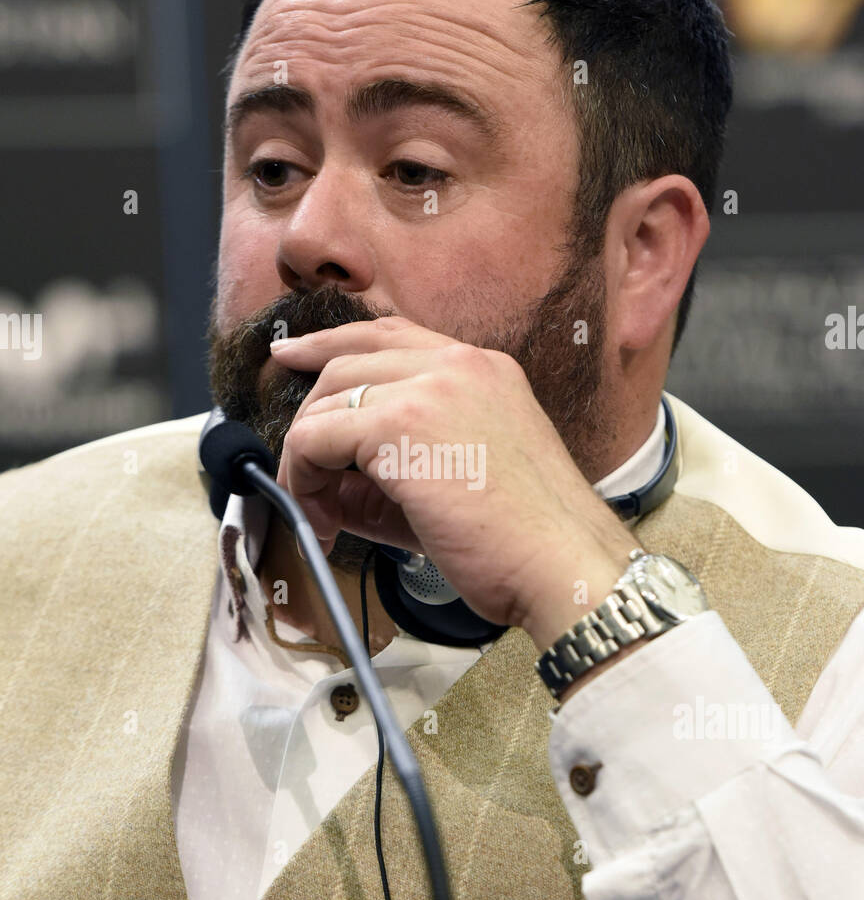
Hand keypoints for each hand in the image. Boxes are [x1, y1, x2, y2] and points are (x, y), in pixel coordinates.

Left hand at [269, 316, 638, 642]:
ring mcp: (429, 388)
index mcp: (482, 369)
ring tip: (316, 511)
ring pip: (326, 399)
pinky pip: (315, 438)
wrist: (562, 563)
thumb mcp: (456, 482)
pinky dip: (303, 478)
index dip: (333, 344)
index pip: (391, 335)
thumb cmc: (524, 540)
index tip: (295, 359)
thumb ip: (392, 469)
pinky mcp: (399, 424)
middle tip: (296, 469)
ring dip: (305, 456)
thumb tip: (327, 484)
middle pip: (348, 360)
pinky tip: (321, 521)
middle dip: (307, 410)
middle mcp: (457, 364)